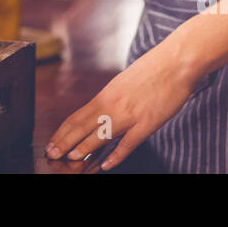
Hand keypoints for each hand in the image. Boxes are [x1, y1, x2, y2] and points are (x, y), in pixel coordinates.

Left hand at [44, 40, 199, 170]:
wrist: (176, 61)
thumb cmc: (153, 69)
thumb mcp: (124, 82)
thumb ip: (112, 99)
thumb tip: (100, 112)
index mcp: (106, 94)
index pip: (77, 116)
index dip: (63, 131)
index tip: (52, 141)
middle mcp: (113, 104)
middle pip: (82, 125)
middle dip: (64, 141)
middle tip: (51, 153)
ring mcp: (129, 114)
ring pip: (100, 134)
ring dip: (83, 147)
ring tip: (70, 159)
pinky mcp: (147, 122)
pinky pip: (128, 143)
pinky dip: (116, 156)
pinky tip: (106, 165)